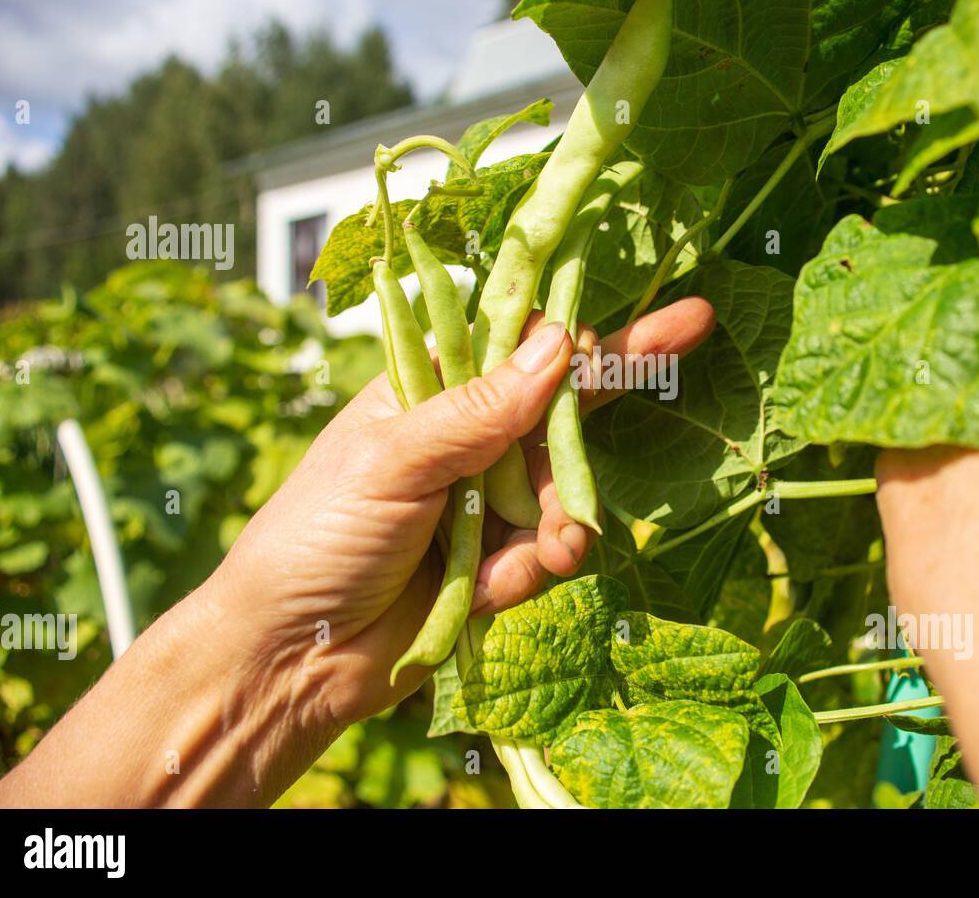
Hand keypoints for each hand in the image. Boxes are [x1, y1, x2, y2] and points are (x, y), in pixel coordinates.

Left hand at [209, 299, 715, 726]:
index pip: (518, 342)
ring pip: (565, 489)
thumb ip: (477, 409)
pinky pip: (547, 552)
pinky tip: (495, 591)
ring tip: (547, 555)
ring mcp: (483, 500)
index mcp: (429, 390)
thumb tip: (557, 341)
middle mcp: (465, 437)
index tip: (664, 321)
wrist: (292, 657)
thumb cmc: (316, 536)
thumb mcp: (391, 460)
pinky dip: (531, 571)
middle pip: (561, 410)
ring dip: (562, 520)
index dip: (584, 331)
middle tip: (687, 336)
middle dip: (605, 409)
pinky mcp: (496, 562)